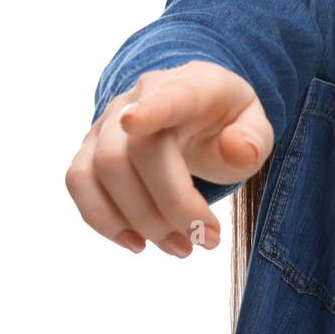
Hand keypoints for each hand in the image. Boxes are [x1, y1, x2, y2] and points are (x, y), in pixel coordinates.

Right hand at [65, 59, 272, 256]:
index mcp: (191, 85)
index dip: (149, 108)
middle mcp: (140, 96)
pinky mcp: (90, 148)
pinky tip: (138, 242)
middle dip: (170, 206)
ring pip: (101, 170)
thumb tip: (237, 150)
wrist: (197, 115)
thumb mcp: (255, 129)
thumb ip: (253, 140)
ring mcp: (109, 121)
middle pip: (134, 152)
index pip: (167, 94)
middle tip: (205, 239)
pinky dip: (104, 220)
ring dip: (139, 221)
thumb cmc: (227, 125)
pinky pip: (79, 183)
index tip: (134, 122)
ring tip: (181, 248)